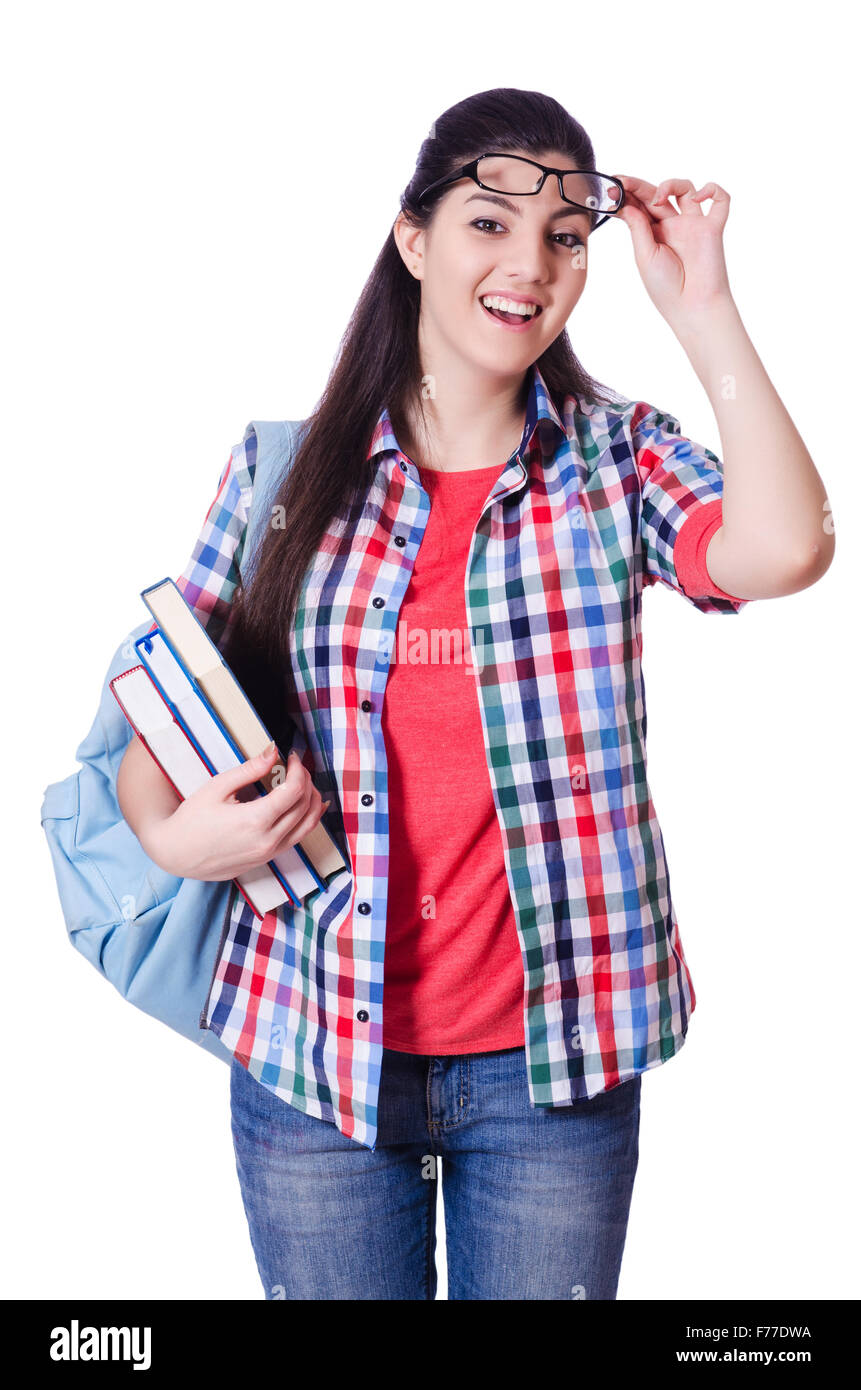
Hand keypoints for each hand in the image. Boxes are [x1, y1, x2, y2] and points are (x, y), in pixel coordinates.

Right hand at [143, 744, 330, 879]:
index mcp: (255, 820)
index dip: (299, 768)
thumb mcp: (217, 787)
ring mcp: (269, 854)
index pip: (295, 789)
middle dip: (306, 780)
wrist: (175, 854)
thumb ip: (249, 770)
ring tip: (304, 783)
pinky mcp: (266, 860)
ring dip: (312, 800)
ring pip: (308, 825)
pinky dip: (307, 820)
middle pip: (305, 805)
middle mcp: (267, 841)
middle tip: (296, 766)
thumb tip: (273, 751)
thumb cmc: (191, 819)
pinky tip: (306, 807)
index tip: (292, 756)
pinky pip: (297, 838)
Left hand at [615, 176, 733, 327]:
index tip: (610, 189)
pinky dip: (713, 191)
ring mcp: (694, 225)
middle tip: (623, 182)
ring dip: (671, 185)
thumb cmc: (666, 288)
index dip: (626, 195)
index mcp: (653, 234)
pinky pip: (721, 200)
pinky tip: (698, 198)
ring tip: (658, 200)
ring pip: (686, 189)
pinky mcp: (713, 228)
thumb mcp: (644, 256)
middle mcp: (673, 226)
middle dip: (639, 186)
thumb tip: (626, 203)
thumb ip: (638, 228)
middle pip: (657, 194)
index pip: (639, 206)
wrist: (692, 307)